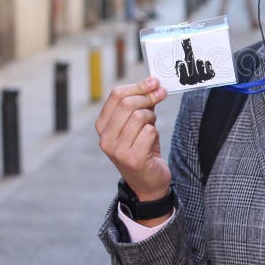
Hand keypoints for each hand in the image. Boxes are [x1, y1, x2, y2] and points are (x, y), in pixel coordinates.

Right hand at [96, 77, 169, 201]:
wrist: (148, 183)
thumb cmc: (142, 149)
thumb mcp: (137, 124)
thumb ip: (141, 104)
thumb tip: (152, 83)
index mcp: (102, 126)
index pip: (116, 95)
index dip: (138, 85)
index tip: (154, 82)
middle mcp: (105, 138)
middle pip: (128, 103)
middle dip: (148, 97)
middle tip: (161, 94)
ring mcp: (117, 150)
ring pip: (140, 116)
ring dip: (152, 117)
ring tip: (152, 125)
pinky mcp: (133, 159)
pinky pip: (149, 132)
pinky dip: (155, 132)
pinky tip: (152, 141)